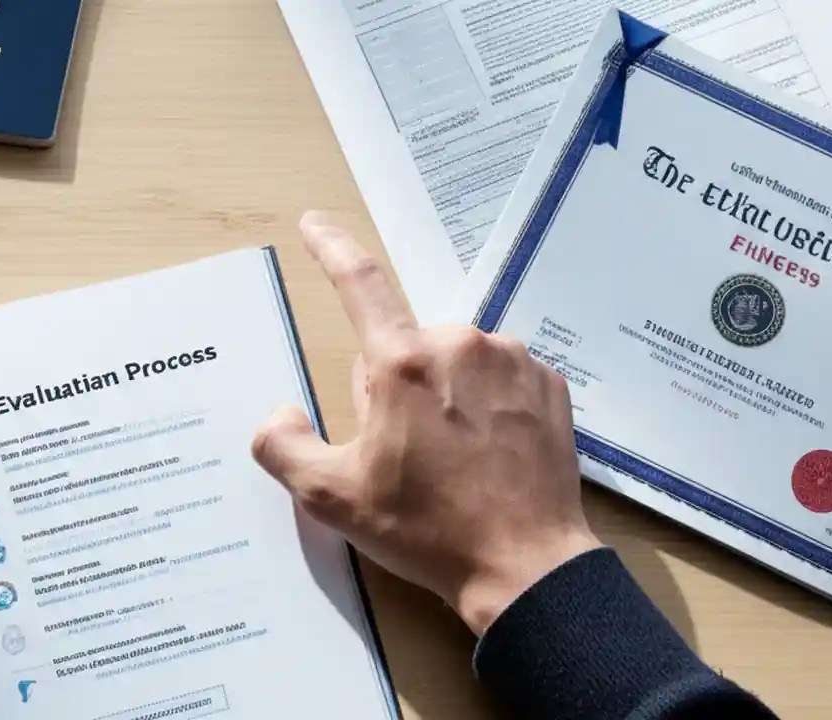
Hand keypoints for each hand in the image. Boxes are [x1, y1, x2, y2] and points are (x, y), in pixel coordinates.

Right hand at [252, 212, 601, 634]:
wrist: (527, 567)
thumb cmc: (424, 530)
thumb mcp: (331, 498)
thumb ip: (282, 445)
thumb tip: (280, 411)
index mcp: (403, 363)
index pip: (359, 283)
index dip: (331, 247)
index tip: (314, 222)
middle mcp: (462, 343)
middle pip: (405, 346)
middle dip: (393, 386)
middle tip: (403, 454)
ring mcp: (514, 360)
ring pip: (455, 362)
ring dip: (443, 394)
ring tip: (453, 461)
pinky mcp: (551, 384)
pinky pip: (500, 378)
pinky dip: (487, 405)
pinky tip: (489, 454)